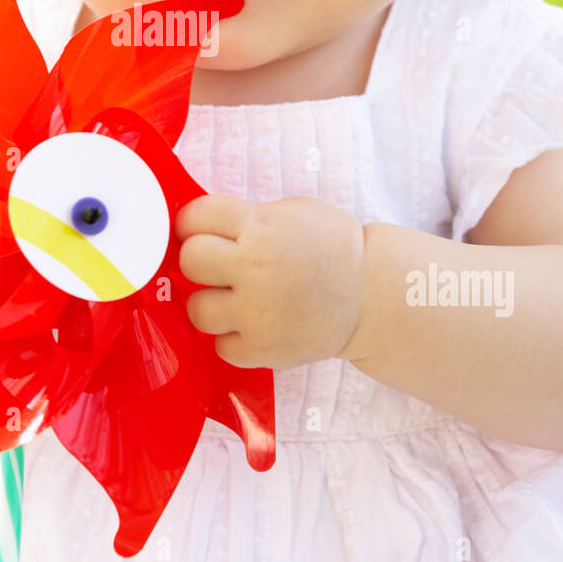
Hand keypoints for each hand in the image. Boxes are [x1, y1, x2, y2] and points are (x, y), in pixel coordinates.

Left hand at [174, 194, 365, 368]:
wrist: (372, 294)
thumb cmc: (329, 246)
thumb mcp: (290, 212)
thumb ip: (244, 217)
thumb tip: (194, 227)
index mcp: (262, 226)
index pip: (194, 217)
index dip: (193, 223)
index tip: (201, 231)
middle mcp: (256, 268)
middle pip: (190, 260)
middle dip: (200, 260)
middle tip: (220, 266)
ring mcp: (259, 313)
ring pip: (197, 309)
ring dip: (212, 303)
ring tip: (237, 299)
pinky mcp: (265, 350)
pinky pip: (221, 346)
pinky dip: (233, 338)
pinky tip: (253, 325)